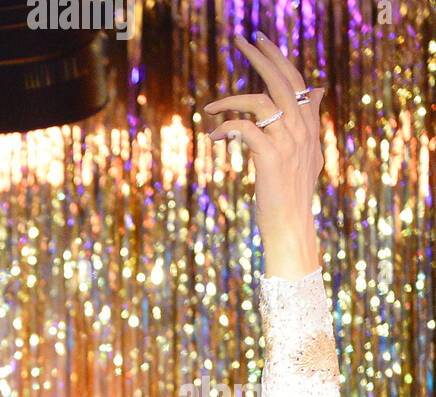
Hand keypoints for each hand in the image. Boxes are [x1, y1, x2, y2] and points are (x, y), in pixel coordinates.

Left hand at [204, 31, 324, 278]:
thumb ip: (310, 120)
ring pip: (261, 100)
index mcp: (309, 124)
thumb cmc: (291, 191)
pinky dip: (226, 127)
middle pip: (282, 78)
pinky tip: (214, 135)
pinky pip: (246, 128)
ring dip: (230, 98)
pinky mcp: (271, 157)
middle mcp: (302, 127)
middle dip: (260, 56)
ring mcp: (288, 141)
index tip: (260, 41)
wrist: (290, 224)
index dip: (278, 57)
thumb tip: (319, 91)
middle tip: (241, 39)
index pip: (296, 79)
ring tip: (209, 106)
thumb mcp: (308, 151)